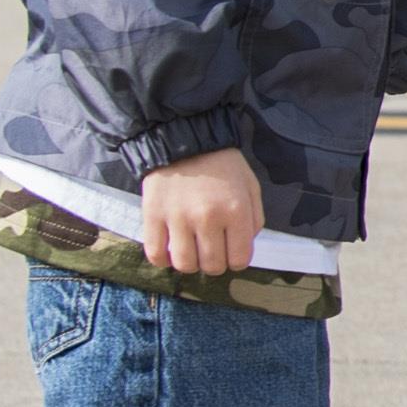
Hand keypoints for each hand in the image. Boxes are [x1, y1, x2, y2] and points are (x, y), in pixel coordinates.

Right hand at [139, 148, 263, 276]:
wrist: (186, 140)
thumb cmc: (223, 166)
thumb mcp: (251, 187)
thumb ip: (254, 219)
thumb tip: (245, 247)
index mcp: (236, 211)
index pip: (239, 259)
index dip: (237, 261)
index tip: (232, 254)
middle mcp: (207, 218)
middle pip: (212, 265)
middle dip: (215, 265)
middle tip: (212, 253)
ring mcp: (178, 218)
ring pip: (184, 265)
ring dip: (190, 265)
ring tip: (192, 253)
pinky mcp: (153, 216)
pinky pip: (155, 254)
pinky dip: (163, 260)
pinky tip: (170, 252)